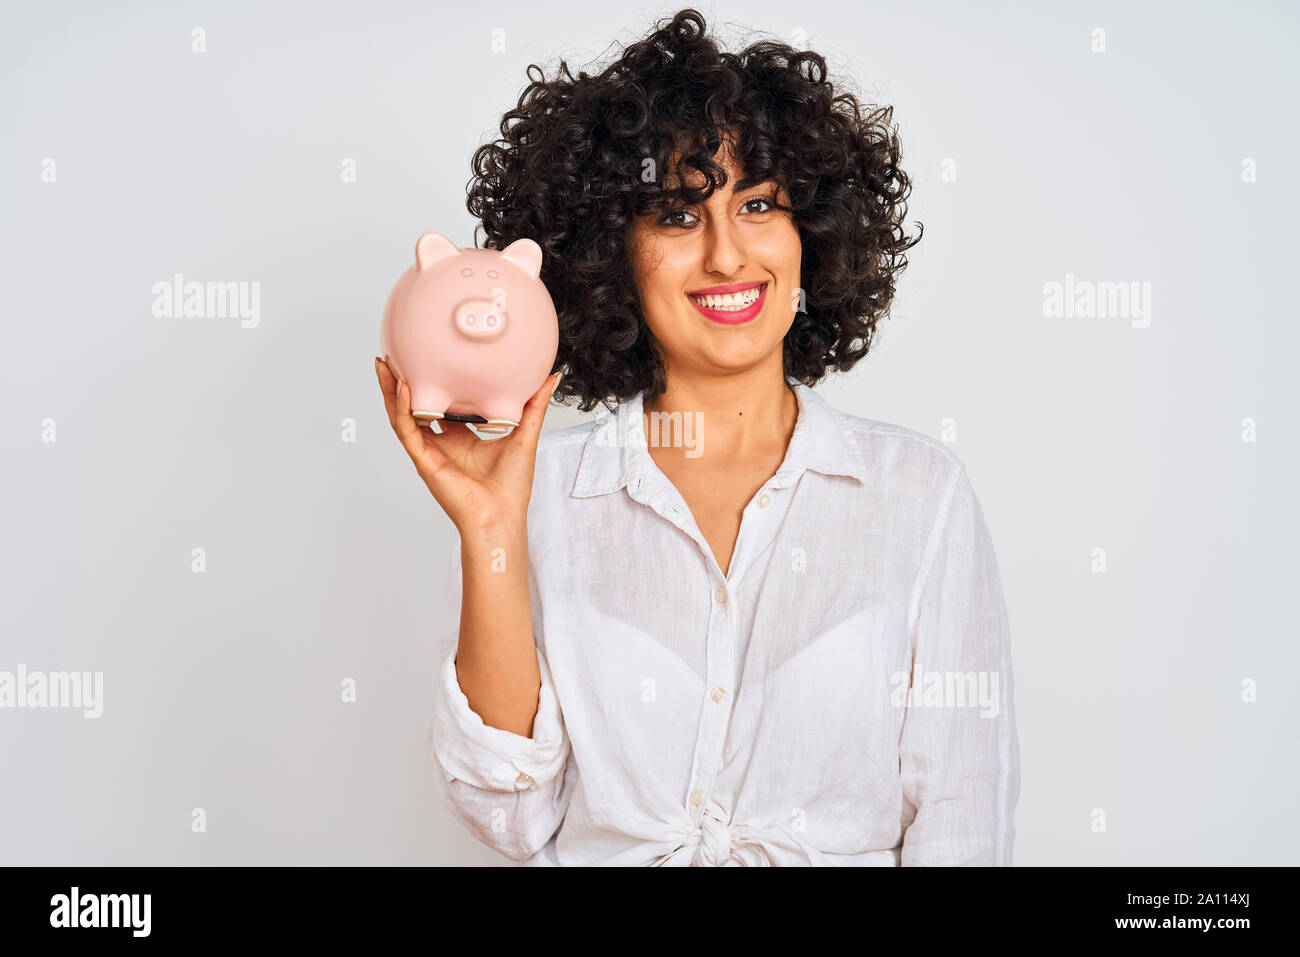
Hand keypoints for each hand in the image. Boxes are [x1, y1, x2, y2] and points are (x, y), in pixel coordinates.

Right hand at [375, 356, 561, 533]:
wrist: (501, 517)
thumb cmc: (511, 488)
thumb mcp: (524, 435)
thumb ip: (534, 405)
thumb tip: (551, 377)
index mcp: (461, 438)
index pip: (441, 403)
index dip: (433, 382)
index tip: (430, 356)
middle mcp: (441, 443)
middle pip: (414, 406)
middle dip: (402, 381)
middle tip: (395, 353)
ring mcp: (429, 452)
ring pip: (402, 416)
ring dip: (390, 391)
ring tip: (384, 365)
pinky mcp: (424, 460)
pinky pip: (408, 431)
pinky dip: (402, 409)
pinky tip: (403, 388)